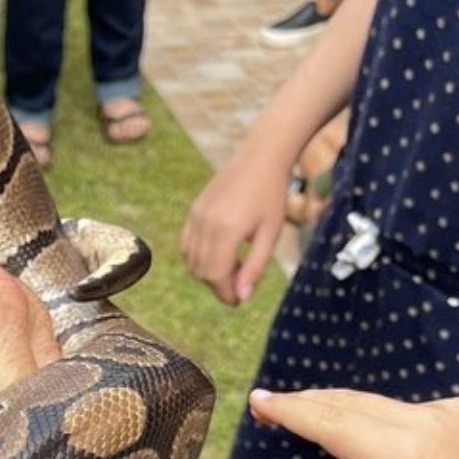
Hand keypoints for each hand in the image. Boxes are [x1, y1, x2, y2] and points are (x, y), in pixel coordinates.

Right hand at [180, 146, 293, 306]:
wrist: (260, 158)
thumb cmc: (271, 196)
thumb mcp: (270, 234)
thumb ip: (255, 267)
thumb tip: (241, 297)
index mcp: (227, 230)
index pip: (215, 276)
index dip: (226, 293)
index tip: (239, 301)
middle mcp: (206, 223)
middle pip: (201, 271)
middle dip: (218, 285)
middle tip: (240, 283)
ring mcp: (196, 216)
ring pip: (191, 260)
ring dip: (208, 272)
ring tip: (233, 266)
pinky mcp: (194, 211)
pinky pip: (187, 245)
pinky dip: (198, 257)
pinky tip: (219, 253)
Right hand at [248, 387, 458, 458]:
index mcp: (408, 455)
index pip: (335, 422)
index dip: (293, 411)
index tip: (258, 400)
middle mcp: (432, 420)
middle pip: (355, 403)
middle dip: (311, 404)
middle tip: (270, 405)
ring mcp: (456, 409)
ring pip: (384, 407)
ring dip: (352, 416)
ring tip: (321, 427)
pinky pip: (414, 414)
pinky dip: (394, 426)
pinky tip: (397, 457)